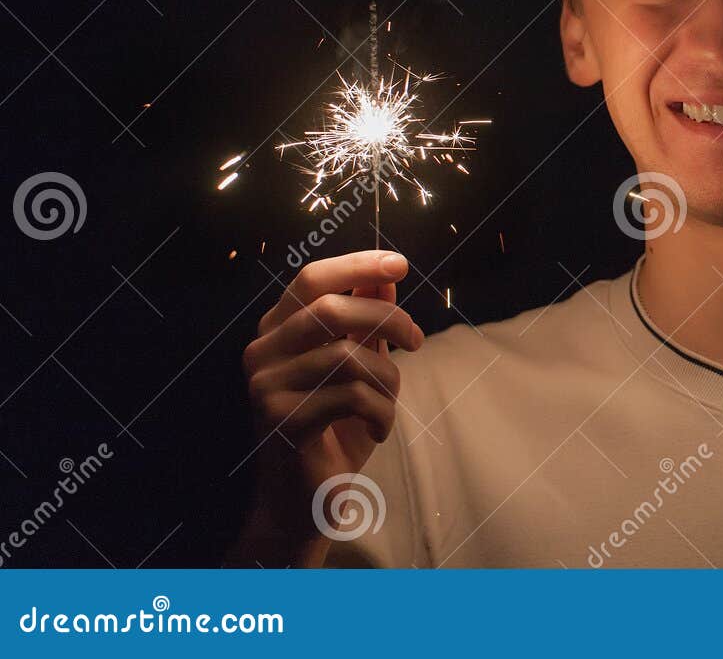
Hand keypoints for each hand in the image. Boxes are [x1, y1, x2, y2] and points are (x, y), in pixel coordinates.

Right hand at [232, 250, 422, 564]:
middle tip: (417, 339)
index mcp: (276, 332)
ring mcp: (266, 387)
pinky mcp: (282, 420)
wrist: (305, 502)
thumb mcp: (357, 367)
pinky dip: (382, 412)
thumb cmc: (335, 429)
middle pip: (332, 309)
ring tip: (389, 404)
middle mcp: (262, 353)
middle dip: (387, 318)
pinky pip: (352, 397)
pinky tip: (379, 430)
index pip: (311, 279)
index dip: (356, 265)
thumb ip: (366, 320)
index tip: (399, 264)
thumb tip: (386, 274)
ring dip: (388, 380)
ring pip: (349, 356)